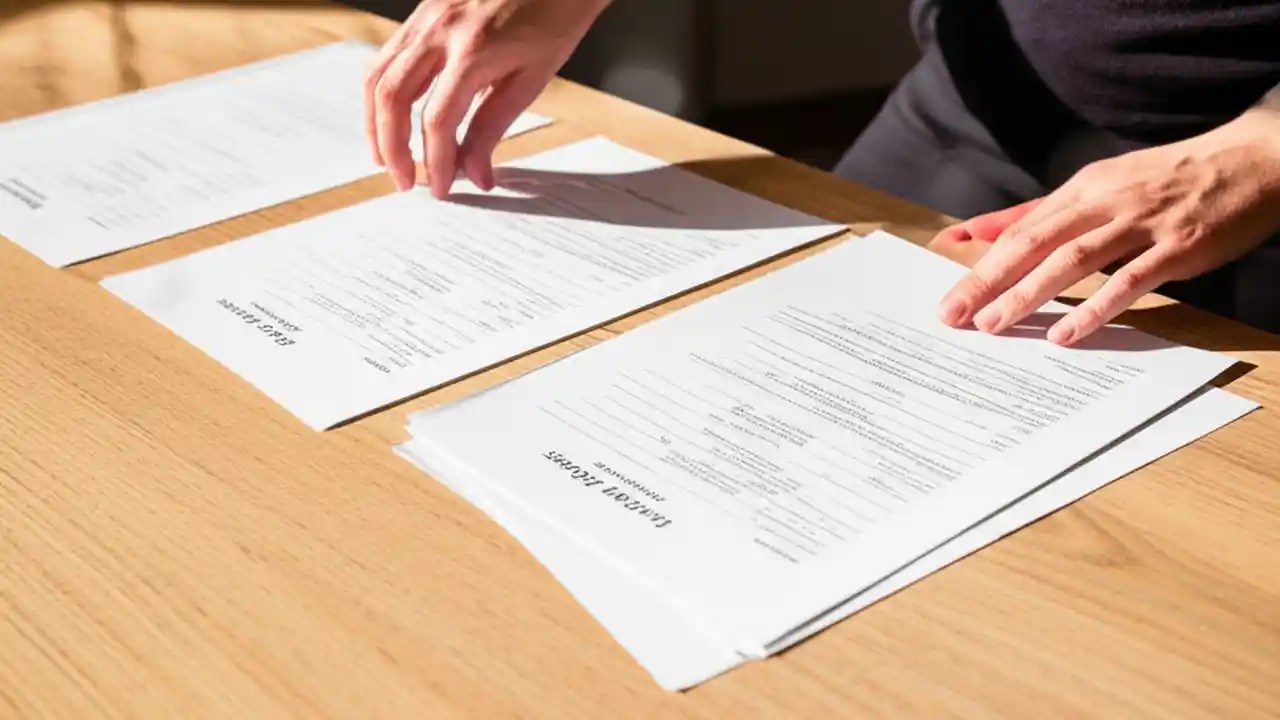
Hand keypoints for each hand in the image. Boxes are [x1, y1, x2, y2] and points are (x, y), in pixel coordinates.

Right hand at [365, 0, 607, 196]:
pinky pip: (387, 56)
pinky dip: (382, 92)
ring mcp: (425, 17)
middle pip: (392, 98)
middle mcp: (440, 30)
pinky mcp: (423, 11)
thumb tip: (475, 173)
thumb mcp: (533, 77)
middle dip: (391, 147)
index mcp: (474, 50)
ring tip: (387, 155)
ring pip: (377, 75)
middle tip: (404, 180)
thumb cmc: (555, 12)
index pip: (438, 120)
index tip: (442, 188)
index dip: (435, 162)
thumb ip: (495, 125)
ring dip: (375, 122)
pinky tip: (392, 114)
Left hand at [937, 109, 1279, 345]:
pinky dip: (1095, 307)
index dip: (979, 265)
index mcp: (1081, 189)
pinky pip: (1128, 280)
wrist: (1251, 160)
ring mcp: (1141, 224)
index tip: (946, 296)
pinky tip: (1066, 332)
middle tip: (953, 316)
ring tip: (993, 325)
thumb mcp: (1097, 185)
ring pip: (1072, 260)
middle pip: (1033, 244)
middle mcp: (1104, 202)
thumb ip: (1036, 212)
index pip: (1019, 231)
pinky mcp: (1176, 248)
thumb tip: (977, 231)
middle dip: (987, 282)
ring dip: (1028, 294)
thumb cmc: (1165, 180)